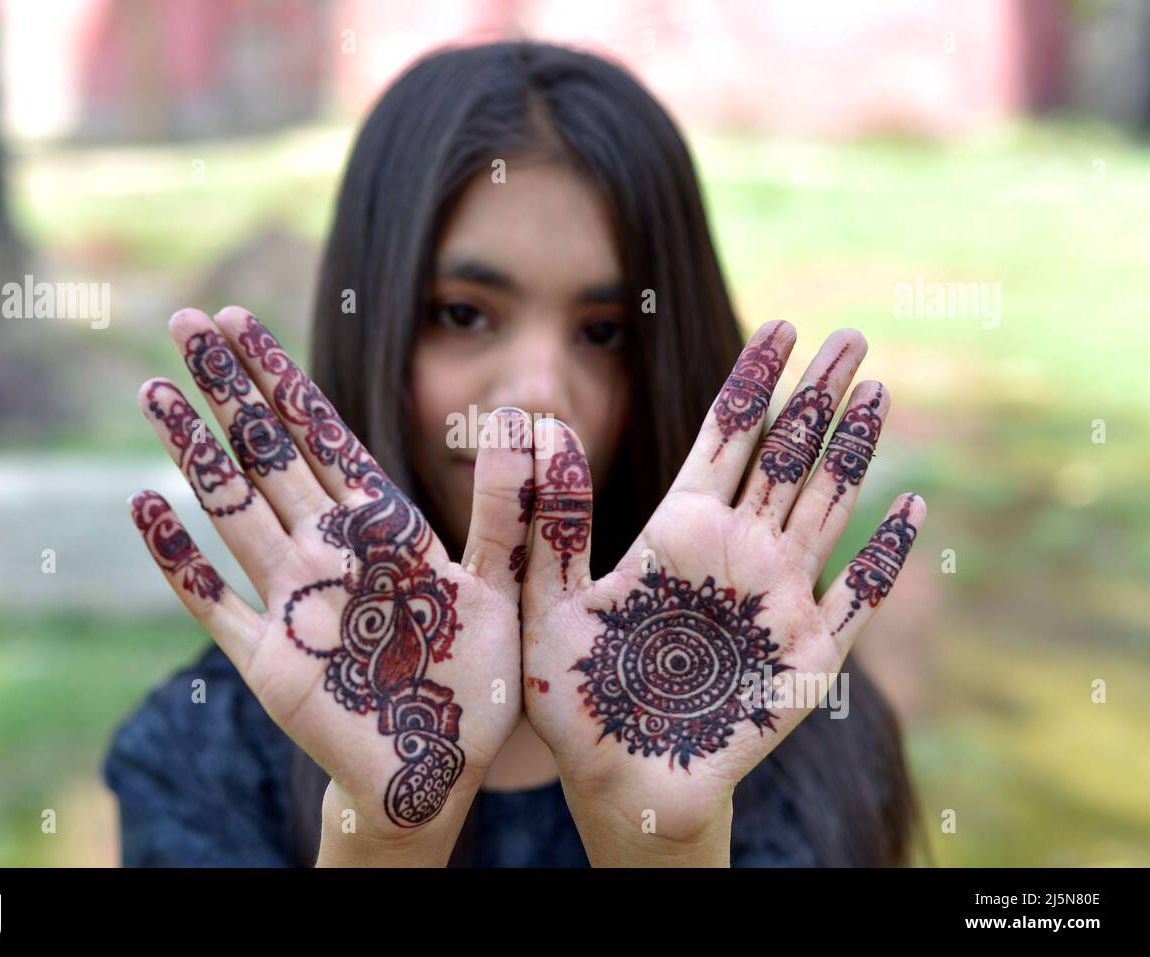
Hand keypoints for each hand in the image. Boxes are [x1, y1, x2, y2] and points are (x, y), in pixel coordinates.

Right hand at [128, 306, 531, 859]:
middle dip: (226, 388)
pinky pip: (209, 598)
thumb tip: (527, 421)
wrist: (437, 768)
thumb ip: (505, 509)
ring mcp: (289, 598)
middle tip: (184, 322)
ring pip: (229, 506)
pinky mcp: (266, 656)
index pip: (321, 433)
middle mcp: (325, 548)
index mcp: (378, 526)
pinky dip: (174, 557)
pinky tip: (142, 506)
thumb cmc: (475, 680)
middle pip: (266, 452)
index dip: (280, 377)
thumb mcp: (499, 584)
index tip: (242, 320)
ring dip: (191, 450)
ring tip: (153, 390)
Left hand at [519, 322, 925, 863]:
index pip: (726, 437)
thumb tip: (541, 428)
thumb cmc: (577, 700)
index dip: (755, 381)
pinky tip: (912, 508)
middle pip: (788, 454)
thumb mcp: (550, 604)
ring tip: (879, 390)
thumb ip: (553, 524)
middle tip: (852, 333)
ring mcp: (778, 598)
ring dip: (854, 449)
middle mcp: (736, 551)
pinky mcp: (808, 654)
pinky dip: (887, 556)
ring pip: (828, 504)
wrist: (621, 782)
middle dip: (819, 394)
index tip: (782, 326)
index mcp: (678, 530)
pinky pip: (859, 595)